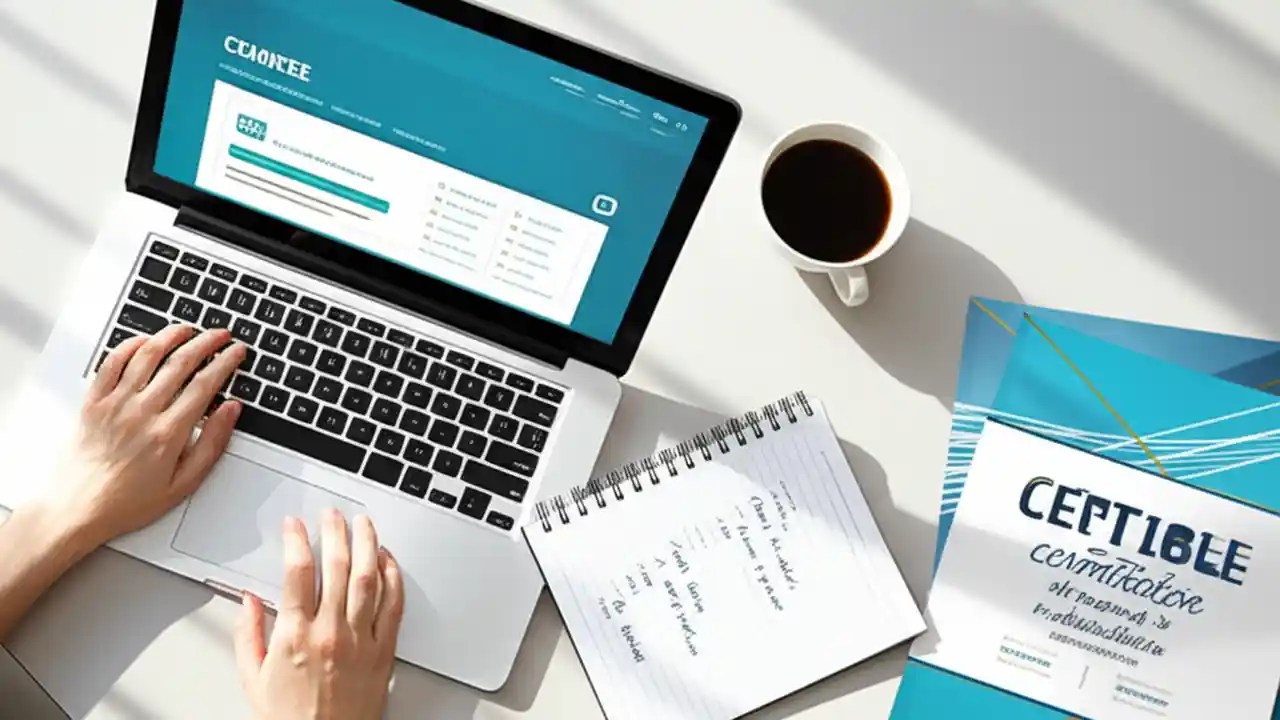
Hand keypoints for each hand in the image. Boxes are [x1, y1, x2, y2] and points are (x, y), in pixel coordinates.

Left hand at [45, 325, 245, 547]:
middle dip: (206, 343)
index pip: (205, 385)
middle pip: (180, 363)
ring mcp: (115, 404)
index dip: (226, 362)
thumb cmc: (127, 502)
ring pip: (147, 355)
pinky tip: (144, 341)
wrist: (76, 510)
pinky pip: (111, 363)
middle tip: (220, 334)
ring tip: (187, 329)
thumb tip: (230, 411)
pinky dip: (130, 346)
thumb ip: (212, 445)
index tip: (236, 351)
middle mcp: (142, 413)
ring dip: (171, 336)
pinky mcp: (93, 403)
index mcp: (169, 434)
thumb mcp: (183, 484)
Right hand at [235, 512, 403, 719]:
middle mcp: (331, 633)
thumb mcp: (253, 679)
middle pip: (336, 567)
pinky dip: (393, 577)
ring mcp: (361, 641)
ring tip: (363, 523)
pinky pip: (393, 605)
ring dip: (367, 544)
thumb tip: (248, 600)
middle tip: (331, 514)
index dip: (296, 541)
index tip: (294, 526)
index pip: (297, 573)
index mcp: (295, 636)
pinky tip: (388, 560)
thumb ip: (248, 634)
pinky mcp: (384, 652)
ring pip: (368, 578)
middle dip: (334, 532)